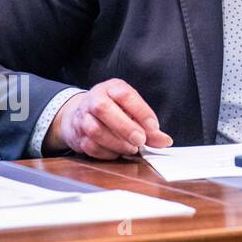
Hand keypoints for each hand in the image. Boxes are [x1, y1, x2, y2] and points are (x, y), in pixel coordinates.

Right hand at [45, 79, 171, 158]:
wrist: (81, 113)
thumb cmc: (113, 109)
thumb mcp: (132, 109)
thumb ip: (149, 126)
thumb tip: (165, 141)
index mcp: (112, 88)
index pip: (125, 95)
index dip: (141, 111)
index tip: (154, 127)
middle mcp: (94, 99)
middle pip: (104, 109)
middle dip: (125, 128)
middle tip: (141, 140)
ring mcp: (82, 117)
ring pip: (94, 129)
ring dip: (116, 143)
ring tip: (131, 149)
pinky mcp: (77, 135)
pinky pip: (89, 145)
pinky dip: (106, 152)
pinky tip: (117, 153)